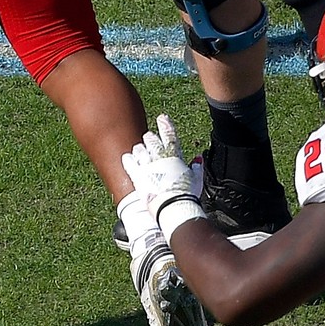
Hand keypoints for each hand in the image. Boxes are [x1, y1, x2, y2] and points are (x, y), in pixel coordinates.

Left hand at [122, 115, 205, 235]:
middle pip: (151, 139)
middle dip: (150, 139)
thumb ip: (197, 168)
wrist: (173, 209)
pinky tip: (127, 158)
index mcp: (175, 156)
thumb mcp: (196, 180)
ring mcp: (148, 165)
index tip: (162, 117)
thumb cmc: (186, 196)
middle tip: (149, 139)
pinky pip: (129, 162)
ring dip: (140, 149)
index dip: (165, 124)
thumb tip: (198, 158)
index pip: (170, 134)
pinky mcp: (137, 175)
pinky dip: (128, 159)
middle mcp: (160, 156)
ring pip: (139, 149)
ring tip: (140, 152)